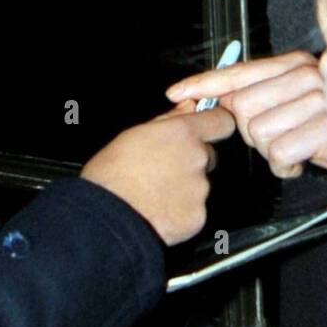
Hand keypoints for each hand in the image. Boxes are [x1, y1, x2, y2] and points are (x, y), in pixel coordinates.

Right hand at [80, 104, 234, 245]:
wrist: (104, 220)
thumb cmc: (110, 175)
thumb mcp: (133, 134)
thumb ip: (169, 118)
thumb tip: (188, 106)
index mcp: (183, 133)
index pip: (221, 121)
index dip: (214, 125)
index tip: (205, 129)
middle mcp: (198, 158)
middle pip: (208, 155)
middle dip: (192, 160)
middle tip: (163, 169)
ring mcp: (200, 189)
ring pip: (200, 184)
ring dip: (185, 187)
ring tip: (154, 193)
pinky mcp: (198, 217)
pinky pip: (195, 210)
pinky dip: (181, 211)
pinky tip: (159, 210)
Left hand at [167, 50, 326, 188]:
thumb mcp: (293, 107)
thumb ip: (260, 97)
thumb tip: (218, 101)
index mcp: (297, 64)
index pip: (241, 72)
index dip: (206, 83)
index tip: (177, 91)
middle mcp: (308, 74)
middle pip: (244, 108)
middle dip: (255, 134)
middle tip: (281, 137)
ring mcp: (321, 98)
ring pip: (261, 133)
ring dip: (275, 152)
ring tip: (299, 148)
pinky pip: (280, 152)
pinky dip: (288, 165)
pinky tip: (307, 159)